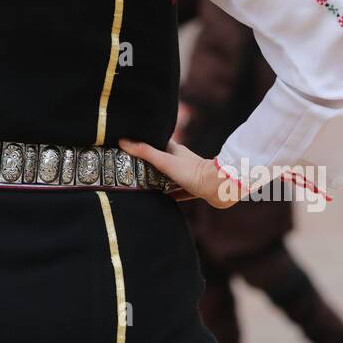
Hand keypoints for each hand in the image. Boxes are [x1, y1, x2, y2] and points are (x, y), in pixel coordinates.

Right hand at [120, 137, 239, 208]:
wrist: (219, 187)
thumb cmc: (193, 172)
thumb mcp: (165, 161)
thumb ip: (145, 152)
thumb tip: (123, 141)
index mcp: (176, 151)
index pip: (159, 142)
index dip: (148, 141)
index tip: (133, 143)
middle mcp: (182, 161)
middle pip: (164, 160)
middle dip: (151, 164)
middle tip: (135, 168)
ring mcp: (189, 175)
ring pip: (171, 177)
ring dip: (161, 181)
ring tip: (146, 185)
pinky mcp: (195, 189)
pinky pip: (180, 192)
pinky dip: (172, 195)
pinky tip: (165, 200)